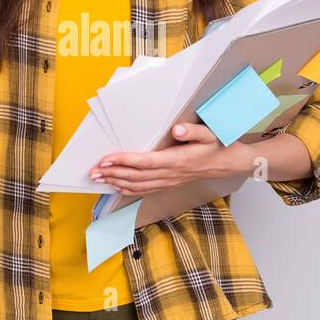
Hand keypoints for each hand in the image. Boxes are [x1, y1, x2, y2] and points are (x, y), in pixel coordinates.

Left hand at [89, 122, 241, 195]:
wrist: (226, 163)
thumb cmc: (215, 146)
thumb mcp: (208, 134)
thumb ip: (192, 131)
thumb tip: (177, 130)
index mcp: (176, 161)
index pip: (144, 162)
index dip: (123, 161)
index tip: (106, 159)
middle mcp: (170, 174)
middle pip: (136, 177)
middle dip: (113, 174)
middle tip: (94, 172)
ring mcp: (168, 181)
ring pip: (138, 185)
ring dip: (117, 182)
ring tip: (99, 179)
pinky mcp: (168, 184)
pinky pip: (145, 190)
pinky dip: (128, 190)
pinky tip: (117, 187)